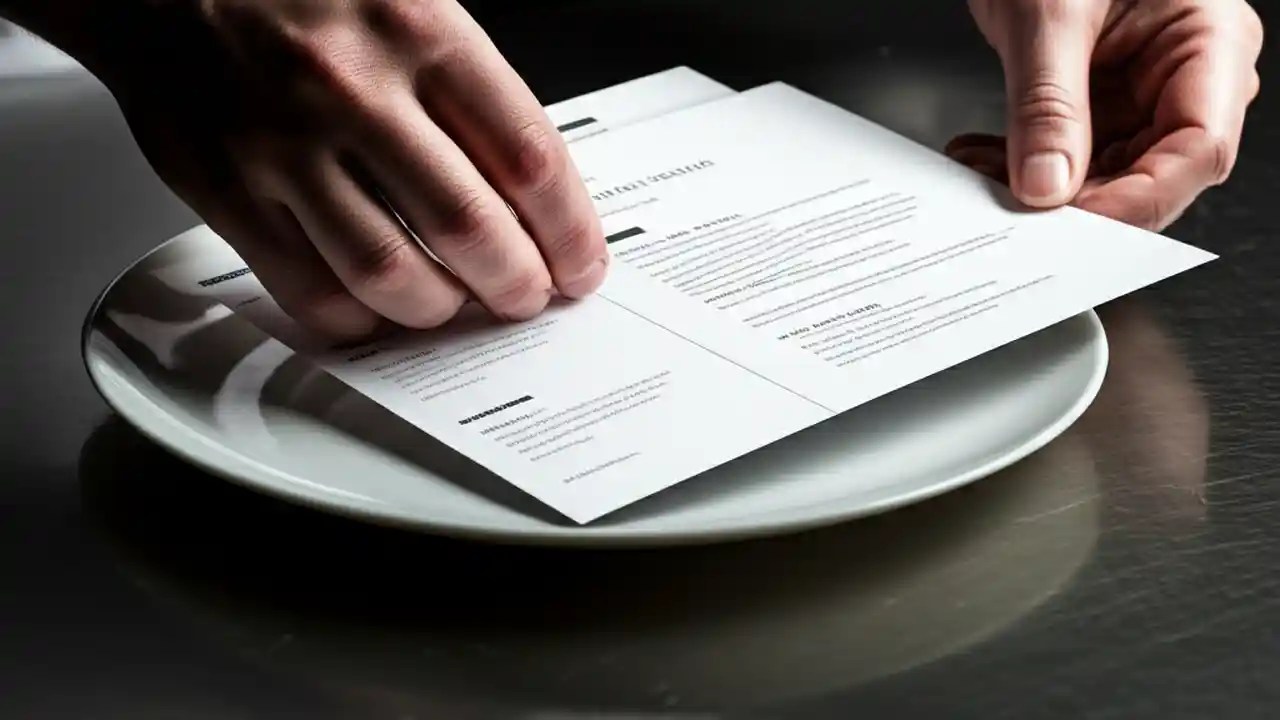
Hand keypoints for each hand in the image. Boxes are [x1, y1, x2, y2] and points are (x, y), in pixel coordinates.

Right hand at [82, 0, 607, 339]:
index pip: (528, 156)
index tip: (579, 262)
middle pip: (468, 225)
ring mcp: (282, 144)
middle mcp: (352, 88)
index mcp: (418, 30)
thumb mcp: (409, 1)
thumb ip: (469, 91)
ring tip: (454, 303)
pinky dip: (356, 317)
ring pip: (389, 272)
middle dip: (516, 283)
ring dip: (439, 307)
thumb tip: (530, 193)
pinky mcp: (224, 189)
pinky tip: (375, 307)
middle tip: (526, 296)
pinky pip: (306, 289)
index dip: (569, 230)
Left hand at [949, 0, 1263, 230]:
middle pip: (1155, 173)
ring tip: (983, 177)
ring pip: (1108, 173)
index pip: (1197, 149)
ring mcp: (1145, 88)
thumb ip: (1047, 104)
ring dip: (1042, 185)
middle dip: (1082, 200)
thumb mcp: (1048, 15)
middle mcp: (1188, 71)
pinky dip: (1024, 163)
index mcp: (1211, 40)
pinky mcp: (1101, 97)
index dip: (1138, 199)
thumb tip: (1044, 185)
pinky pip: (1074, 152)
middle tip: (1016, 215)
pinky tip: (982, 160)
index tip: (1072, 223)